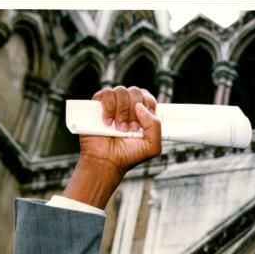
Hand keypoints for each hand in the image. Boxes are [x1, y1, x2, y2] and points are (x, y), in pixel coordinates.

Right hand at [63, 86, 161, 207]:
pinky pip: (106, 94)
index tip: (143, 121)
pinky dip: (108, 107)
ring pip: (121, 91)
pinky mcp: (98, 105)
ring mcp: (113, 105)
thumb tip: (140, 106)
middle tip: (130, 129)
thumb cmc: (128, 155)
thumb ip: (156, 126)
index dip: (148, 104)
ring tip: (119, 129)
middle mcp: (127, 107)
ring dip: (122, 111)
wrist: (106, 162)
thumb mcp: (152, 146)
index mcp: (142, 114)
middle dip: (134, 111)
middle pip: (135, 91)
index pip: (147, 96)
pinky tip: (107, 122)